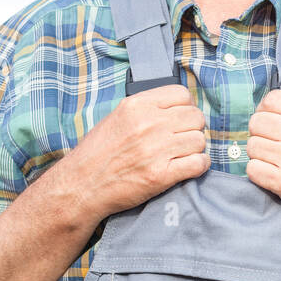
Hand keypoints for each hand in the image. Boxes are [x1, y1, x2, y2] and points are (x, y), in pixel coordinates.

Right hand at [63, 84, 208, 221]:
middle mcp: (149, 124)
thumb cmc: (98, 153)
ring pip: (200, 140)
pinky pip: (199, 163)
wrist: (80, 186)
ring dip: (194, 149)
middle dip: (192, 128)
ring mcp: (156, 149)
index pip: (182, 94)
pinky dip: (198, 166)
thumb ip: (147, 108)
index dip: (186, 106)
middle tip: (181, 140)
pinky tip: (187, 167)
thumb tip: (178, 107)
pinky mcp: (161, 175)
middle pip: (196, 117)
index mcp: (137, 105)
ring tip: (180, 155)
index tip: (181, 118)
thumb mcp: (117, 117)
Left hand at [245, 88, 280, 229]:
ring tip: (276, 160)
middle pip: (257, 122)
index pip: (272, 99)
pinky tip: (274, 174)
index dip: (266, 109)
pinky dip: (259, 173)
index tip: (270, 119)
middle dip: (261, 132)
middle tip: (272, 143)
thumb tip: (276, 109)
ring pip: (252, 146)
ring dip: (260, 154)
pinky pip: (253, 170)